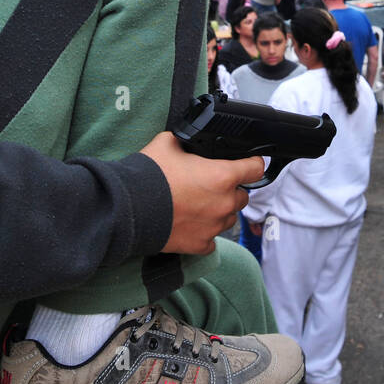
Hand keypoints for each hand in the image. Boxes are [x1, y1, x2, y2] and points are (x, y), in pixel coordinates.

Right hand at [138, 132, 261, 255]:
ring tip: (197, 204)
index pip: (255, 168)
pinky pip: (212, 239)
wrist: (128, 210)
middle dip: (230, 189)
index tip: (248, 164)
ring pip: (229, 218)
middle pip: (242, 196)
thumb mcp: (167, 143)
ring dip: (219, 211)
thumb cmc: (148, 176)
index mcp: (222, 176)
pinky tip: (190, 223)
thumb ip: (186, 141)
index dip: (252, 163)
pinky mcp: (200, 244)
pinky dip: (204, 232)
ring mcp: (213, 226)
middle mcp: (223, 203)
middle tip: (209, 184)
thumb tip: (187, 139)